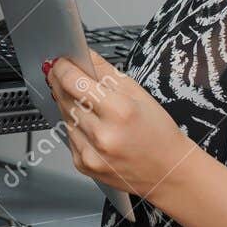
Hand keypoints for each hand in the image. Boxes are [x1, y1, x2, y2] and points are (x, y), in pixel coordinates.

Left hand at [46, 52, 194, 200]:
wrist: (166, 172)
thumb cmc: (158, 133)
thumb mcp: (138, 93)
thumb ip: (105, 71)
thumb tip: (83, 54)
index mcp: (119, 111)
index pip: (75, 82)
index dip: (62, 68)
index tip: (60, 62)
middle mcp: (102, 135)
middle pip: (65, 98)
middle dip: (61, 83)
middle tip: (63, 74)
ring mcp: (90, 153)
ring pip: (65, 117)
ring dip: (69, 105)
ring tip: (90, 105)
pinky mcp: (83, 165)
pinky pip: (70, 136)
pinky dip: (76, 127)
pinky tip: (94, 128)